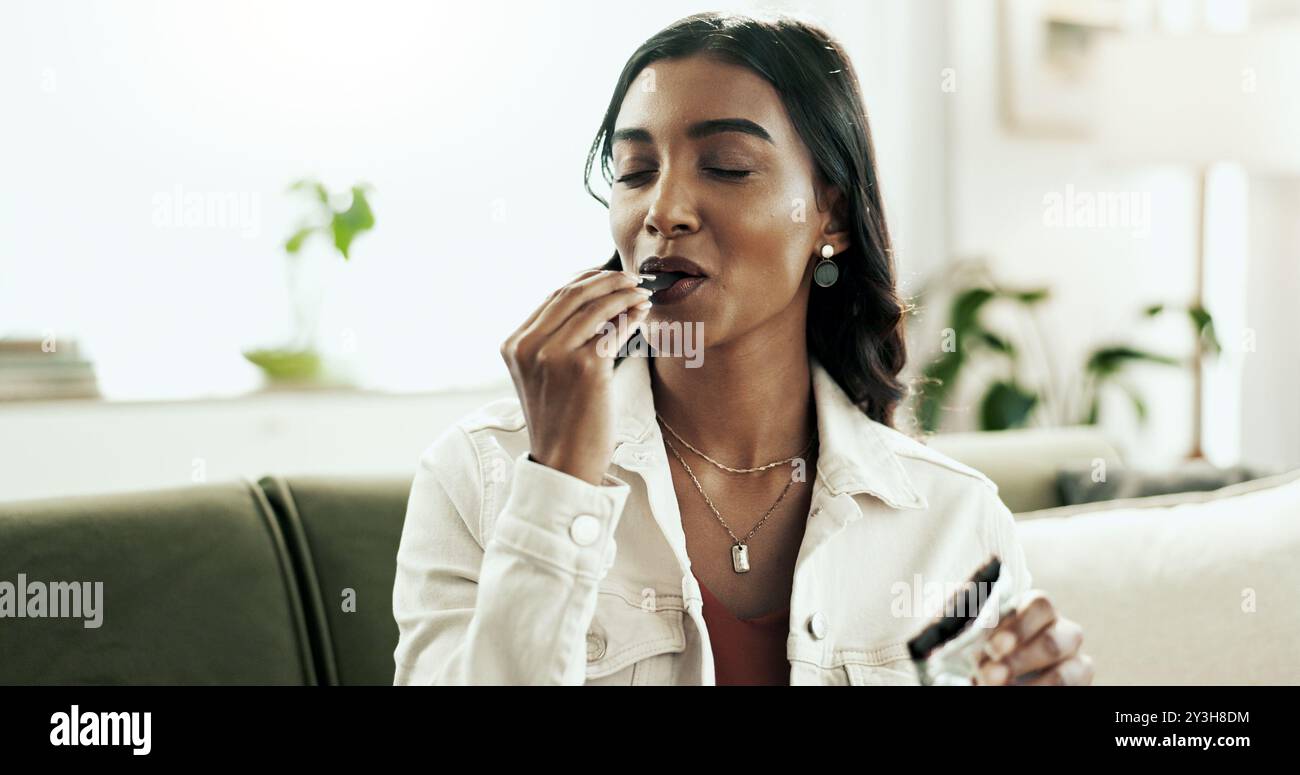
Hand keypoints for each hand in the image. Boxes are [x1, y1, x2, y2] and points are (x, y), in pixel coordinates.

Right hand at [500, 268, 651, 484]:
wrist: (563, 465)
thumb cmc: (560, 423)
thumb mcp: (542, 377)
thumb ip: (555, 340)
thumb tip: (596, 304)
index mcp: (514, 344)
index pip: (552, 297)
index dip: (585, 281)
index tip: (607, 278)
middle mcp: (529, 345)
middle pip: (572, 293)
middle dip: (606, 280)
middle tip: (631, 279)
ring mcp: (554, 354)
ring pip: (595, 306)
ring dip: (623, 294)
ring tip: (641, 293)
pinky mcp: (584, 366)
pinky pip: (614, 329)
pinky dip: (631, 316)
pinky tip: (641, 314)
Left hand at [974, 590, 1093, 685]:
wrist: (990, 673)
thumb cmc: (981, 649)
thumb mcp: (974, 632)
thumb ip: (974, 620)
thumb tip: (962, 605)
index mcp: (1037, 610)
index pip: (1041, 605)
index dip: (1018, 626)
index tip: (991, 647)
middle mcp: (1062, 632)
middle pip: (1053, 642)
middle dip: (1018, 661)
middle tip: (988, 674)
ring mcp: (1074, 662)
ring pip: (1066, 674)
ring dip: (1031, 686)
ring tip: (997, 688)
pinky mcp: (1079, 685)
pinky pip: (1069, 691)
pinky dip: (1040, 693)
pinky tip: (1015, 693)